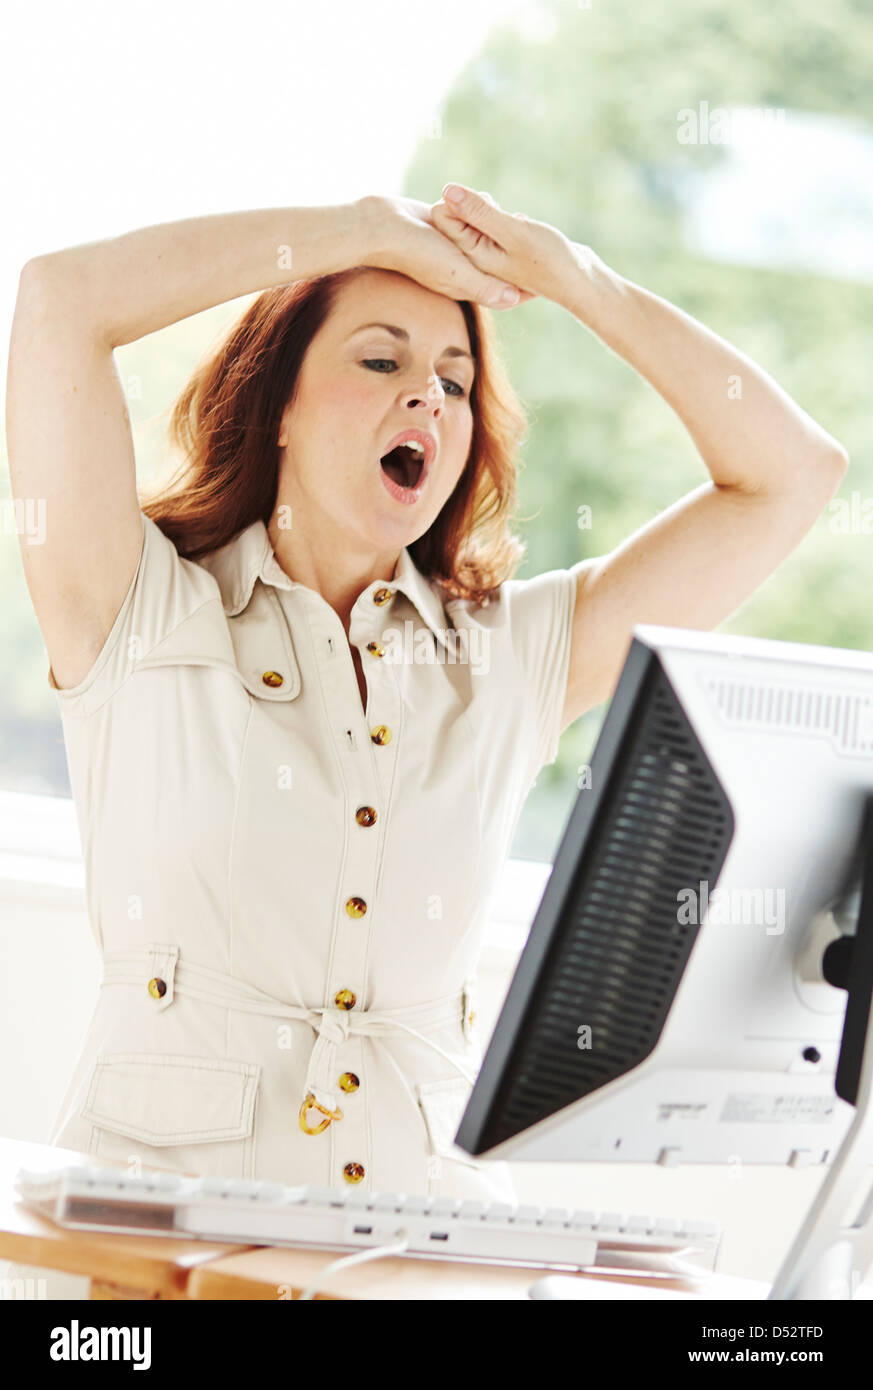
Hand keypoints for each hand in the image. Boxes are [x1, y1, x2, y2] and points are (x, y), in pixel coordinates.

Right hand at [354, 193, 525, 309]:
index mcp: (466, 284)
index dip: (524, 285)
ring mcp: (451, 248)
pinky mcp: (444, 227)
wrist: (383, 229)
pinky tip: (493, 201)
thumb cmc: (419, 253)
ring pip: (484, 241)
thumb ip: (485, 287)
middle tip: (540, 240)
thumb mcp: (458, 273)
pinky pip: (470, 222)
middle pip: (496, 266)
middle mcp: (460, 268)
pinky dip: (482, 213)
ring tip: (522, 218)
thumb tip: (515, 299)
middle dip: (516, 255)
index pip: (501, 291)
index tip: (547, 277)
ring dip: (500, 229)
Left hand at [431, 184, 583, 303]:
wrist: (578, 281)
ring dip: (492, 210)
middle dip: (477, 205)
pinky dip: (504, 217)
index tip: (484, 206)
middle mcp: (475, 258)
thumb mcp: (513, 231)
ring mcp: (489, 255)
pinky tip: (521, 226)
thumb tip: (446, 190)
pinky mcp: (502, 250)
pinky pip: (492, 224)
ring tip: (513, 222)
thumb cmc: (548, 259)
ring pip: (475, 218)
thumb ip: (479, 212)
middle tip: (501, 214)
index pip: (442, 216)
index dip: (459, 201)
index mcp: (470, 256)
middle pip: (456, 216)